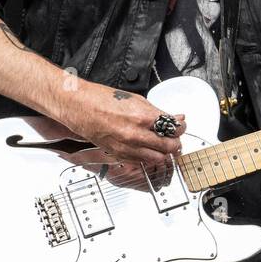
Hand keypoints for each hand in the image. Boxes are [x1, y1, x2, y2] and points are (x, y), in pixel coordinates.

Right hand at [58, 80, 185, 168]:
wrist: (80, 106)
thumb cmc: (103, 100)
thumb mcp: (137, 100)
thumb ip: (158, 112)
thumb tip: (175, 118)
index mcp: (143, 117)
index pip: (174, 129)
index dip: (180, 128)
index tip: (179, 126)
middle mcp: (136, 134)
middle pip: (169, 147)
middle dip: (175, 142)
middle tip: (175, 138)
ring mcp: (127, 147)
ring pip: (158, 158)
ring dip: (164, 153)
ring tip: (163, 145)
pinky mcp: (119, 154)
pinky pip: (142, 161)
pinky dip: (149, 157)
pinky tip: (148, 148)